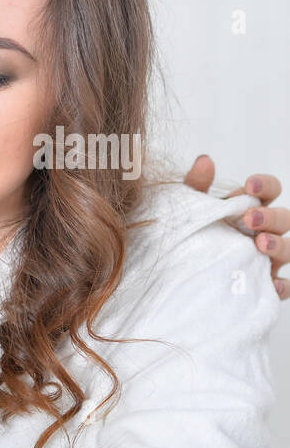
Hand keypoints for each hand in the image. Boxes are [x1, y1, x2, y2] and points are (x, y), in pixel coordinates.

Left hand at [183, 155, 287, 298]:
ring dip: (279, 245)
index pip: (268, 191)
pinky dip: (283, 285)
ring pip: (289, 249)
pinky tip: (272, 283)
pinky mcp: (263, 285)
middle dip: (270, 216)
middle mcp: (263, 232)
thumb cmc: (187, 237)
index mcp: (248, 209)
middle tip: (248, 219)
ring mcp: (266, 259)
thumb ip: (195, 187)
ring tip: (260, 244)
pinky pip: (284, 286)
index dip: (265, 186)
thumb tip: (204, 160)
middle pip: (284, 219)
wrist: (170, 275)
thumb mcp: (187, 212)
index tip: (249, 185)